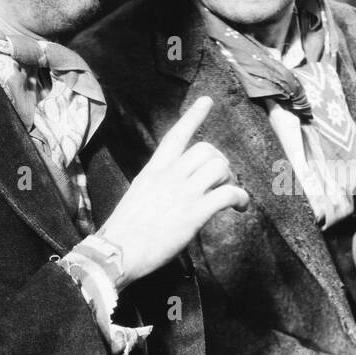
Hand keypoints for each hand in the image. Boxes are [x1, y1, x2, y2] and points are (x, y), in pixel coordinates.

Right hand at [99, 97, 248, 285]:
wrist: (116, 253)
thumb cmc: (124, 232)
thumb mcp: (138, 197)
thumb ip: (158, 187)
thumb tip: (177, 191)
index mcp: (153, 171)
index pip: (176, 136)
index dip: (193, 117)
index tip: (206, 101)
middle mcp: (169, 176)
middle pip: (206, 150)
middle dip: (220, 162)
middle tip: (221, 182)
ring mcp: (182, 193)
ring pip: (219, 167)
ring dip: (230, 180)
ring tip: (229, 197)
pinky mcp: (194, 213)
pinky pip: (227, 194)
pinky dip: (239, 198)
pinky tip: (239, 207)